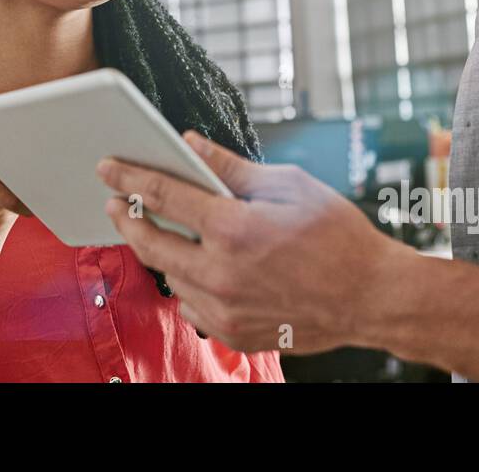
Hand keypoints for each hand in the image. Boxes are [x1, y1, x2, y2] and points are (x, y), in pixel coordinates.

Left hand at [95, 129, 413, 354]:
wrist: (372, 297)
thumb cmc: (338, 235)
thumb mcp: (290, 186)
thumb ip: (233, 169)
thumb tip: (192, 145)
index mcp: (235, 228)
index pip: (163, 195)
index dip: (129, 176)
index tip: (107, 167)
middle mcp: (223, 272)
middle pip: (150, 242)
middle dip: (126, 218)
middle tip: (114, 202)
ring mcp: (226, 309)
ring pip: (169, 276)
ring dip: (159, 251)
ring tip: (160, 231)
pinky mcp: (234, 333)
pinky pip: (191, 306)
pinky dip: (187, 284)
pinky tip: (196, 268)